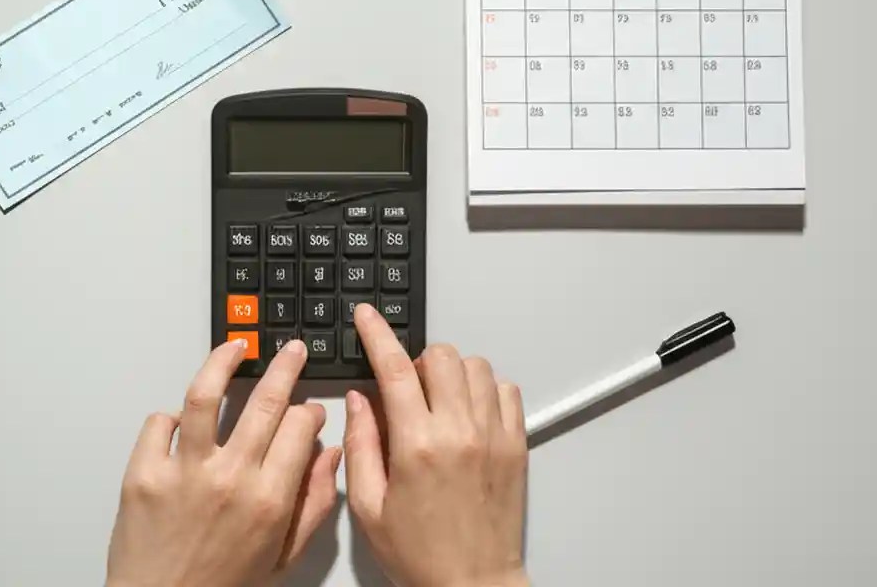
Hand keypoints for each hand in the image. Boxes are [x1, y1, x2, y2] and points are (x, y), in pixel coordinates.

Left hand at [106, 338, 341, 586]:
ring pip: (206, 393)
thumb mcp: (284, 557)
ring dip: (224, 360)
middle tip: (291, 352)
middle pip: (265, 399)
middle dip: (285, 366)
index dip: (310, 410)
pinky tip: (184, 417)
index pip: (301, 427)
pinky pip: (159, 422)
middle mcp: (230, 478)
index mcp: (270, 499)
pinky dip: (172, 414)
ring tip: (235, 346)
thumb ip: (314, 505)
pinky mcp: (143, 473)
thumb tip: (330, 456)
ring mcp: (183, 472)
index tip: (310, 409)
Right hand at [344, 304, 529, 586]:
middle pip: (441, 356)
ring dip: (451, 373)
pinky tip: (467, 413)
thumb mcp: (369, 506)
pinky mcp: (516, 445)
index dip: (377, 334)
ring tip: (436, 403)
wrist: (473, 584)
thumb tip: (360, 399)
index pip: (394, 368)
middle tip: (405, 388)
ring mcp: (493, 435)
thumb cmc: (421, 554)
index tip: (367, 317)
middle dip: (417, 360)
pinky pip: (506, 390)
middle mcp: (459, 432)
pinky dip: (485, 389)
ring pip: (475, 366)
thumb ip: (361, 444)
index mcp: (417, 446)